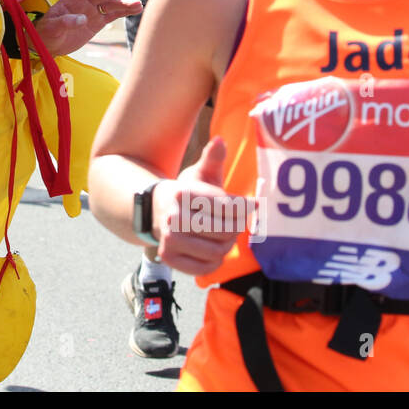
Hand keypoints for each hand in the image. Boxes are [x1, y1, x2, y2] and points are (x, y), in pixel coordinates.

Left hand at [32, 0, 141, 55]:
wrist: (48, 44)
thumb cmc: (46, 32)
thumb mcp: (52, 27)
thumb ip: (65, 22)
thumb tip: (82, 18)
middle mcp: (84, 3)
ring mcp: (92, 12)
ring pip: (110, 5)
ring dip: (124, 3)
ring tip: (139, 4)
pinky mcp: (97, 23)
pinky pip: (112, 16)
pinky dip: (123, 13)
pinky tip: (136, 10)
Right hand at [150, 137, 252, 274]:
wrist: (157, 211)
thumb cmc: (188, 193)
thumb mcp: (199, 174)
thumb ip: (212, 159)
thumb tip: (221, 141)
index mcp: (184, 194)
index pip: (227, 206)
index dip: (244, 207)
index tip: (252, 206)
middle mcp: (174, 217)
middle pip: (226, 231)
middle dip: (235, 228)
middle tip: (234, 223)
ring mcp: (169, 239)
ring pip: (218, 251)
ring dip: (226, 246)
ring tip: (223, 237)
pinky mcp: (169, 257)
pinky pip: (205, 268)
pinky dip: (214, 262)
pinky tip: (211, 250)